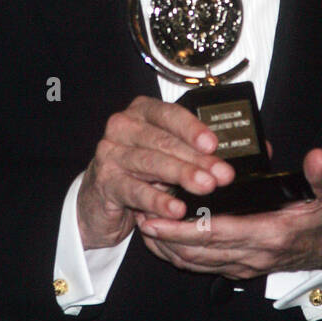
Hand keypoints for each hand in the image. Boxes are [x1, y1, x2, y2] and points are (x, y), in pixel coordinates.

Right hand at [76, 96, 235, 249]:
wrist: (99, 199)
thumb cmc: (138, 171)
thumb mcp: (163, 154)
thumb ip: (187, 151)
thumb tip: (222, 164)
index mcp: (141, 112)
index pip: (170, 114)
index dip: (193, 129)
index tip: (213, 145)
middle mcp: (123, 127)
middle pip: (163, 140)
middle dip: (196, 158)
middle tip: (220, 174)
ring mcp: (110, 153)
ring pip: (150, 162)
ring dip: (181, 175)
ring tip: (205, 186)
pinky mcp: (105, 182)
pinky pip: (135, 190)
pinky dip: (158, 201)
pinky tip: (176, 209)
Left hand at [136, 148, 321, 279]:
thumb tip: (316, 158)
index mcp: (270, 233)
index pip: (217, 232)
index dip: (183, 227)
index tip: (157, 215)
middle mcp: (253, 254)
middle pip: (198, 251)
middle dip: (165, 237)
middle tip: (139, 216)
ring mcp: (245, 265)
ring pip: (197, 262)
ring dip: (168, 247)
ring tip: (144, 225)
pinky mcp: (241, 268)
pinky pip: (203, 266)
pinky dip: (180, 255)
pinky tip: (164, 241)